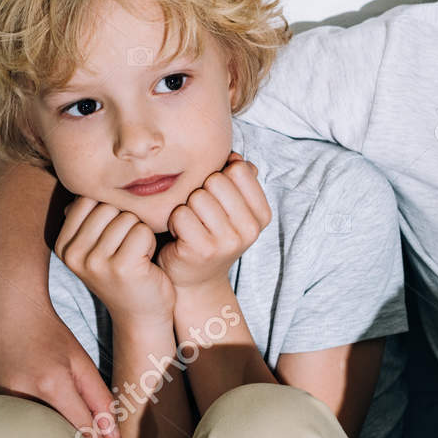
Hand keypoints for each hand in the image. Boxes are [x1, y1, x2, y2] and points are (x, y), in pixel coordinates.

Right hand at [0, 274, 118, 437]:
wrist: (5, 305)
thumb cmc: (48, 334)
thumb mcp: (82, 362)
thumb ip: (100, 401)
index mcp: (50, 384)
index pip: (81, 431)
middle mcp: (17, 393)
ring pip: (21, 436)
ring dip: (38, 437)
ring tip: (48, 422)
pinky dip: (11, 422)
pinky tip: (18, 406)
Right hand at [55, 198, 176, 326]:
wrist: (142, 313)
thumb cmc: (124, 270)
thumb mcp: (98, 243)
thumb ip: (87, 214)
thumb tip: (80, 175)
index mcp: (63, 244)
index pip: (88, 200)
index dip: (110, 211)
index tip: (113, 237)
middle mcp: (73, 254)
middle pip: (109, 206)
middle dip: (126, 220)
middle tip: (127, 247)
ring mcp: (95, 262)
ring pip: (127, 217)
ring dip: (140, 232)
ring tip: (135, 254)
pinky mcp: (121, 267)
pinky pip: (142, 231)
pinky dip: (150, 241)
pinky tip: (145, 260)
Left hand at [158, 151, 271, 292]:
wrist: (195, 279)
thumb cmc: (211, 234)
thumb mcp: (232, 208)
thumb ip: (239, 180)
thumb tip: (234, 157)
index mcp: (262, 215)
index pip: (239, 170)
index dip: (221, 178)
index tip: (217, 198)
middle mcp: (250, 229)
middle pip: (216, 180)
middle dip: (202, 191)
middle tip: (201, 214)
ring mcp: (228, 242)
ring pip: (197, 196)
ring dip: (187, 207)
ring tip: (192, 225)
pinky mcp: (202, 250)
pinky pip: (181, 214)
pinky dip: (175, 221)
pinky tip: (181, 235)